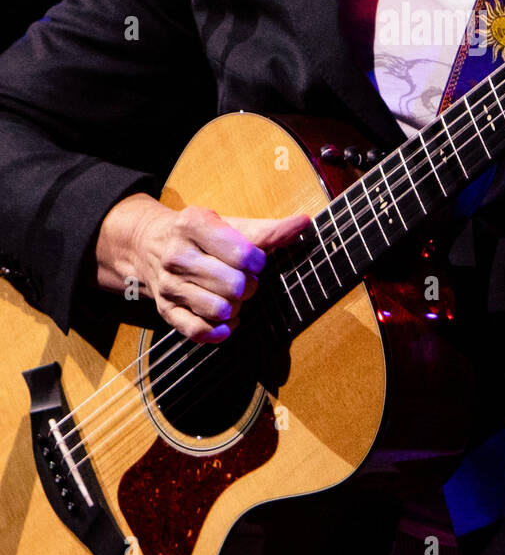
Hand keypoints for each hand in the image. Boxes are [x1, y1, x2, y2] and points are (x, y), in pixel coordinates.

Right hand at [96, 193, 310, 341]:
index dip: (257, 262)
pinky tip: (227, 320)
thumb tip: (304, 222)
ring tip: (233, 297)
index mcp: (193, 224)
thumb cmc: (201, 235)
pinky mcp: (165, 310)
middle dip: (248, 286)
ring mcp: (169, 285)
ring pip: (219, 310)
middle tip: (244, 280)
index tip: (255, 260)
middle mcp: (177, 255)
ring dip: (236, 308)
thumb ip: (267, 229)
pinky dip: (220, 332)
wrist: (149, 244)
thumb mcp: (229, 224)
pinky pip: (199, 331)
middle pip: (233, 285)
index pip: (241, 253)